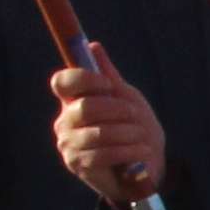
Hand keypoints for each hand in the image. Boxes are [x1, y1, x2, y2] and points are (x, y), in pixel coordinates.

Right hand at [48, 55, 166, 206]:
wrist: (147, 163)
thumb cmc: (134, 127)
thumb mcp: (127, 99)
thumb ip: (109, 76)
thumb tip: (93, 46)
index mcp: (73, 100)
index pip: (62, 82)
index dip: (84, 79)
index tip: (108, 84)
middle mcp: (65, 120)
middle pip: (85, 108)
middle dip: (118, 110)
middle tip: (135, 116)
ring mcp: (68, 143)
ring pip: (98, 133)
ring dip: (129, 133)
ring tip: (142, 137)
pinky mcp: (77, 164)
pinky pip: (103, 154)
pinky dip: (129, 151)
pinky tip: (142, 150)